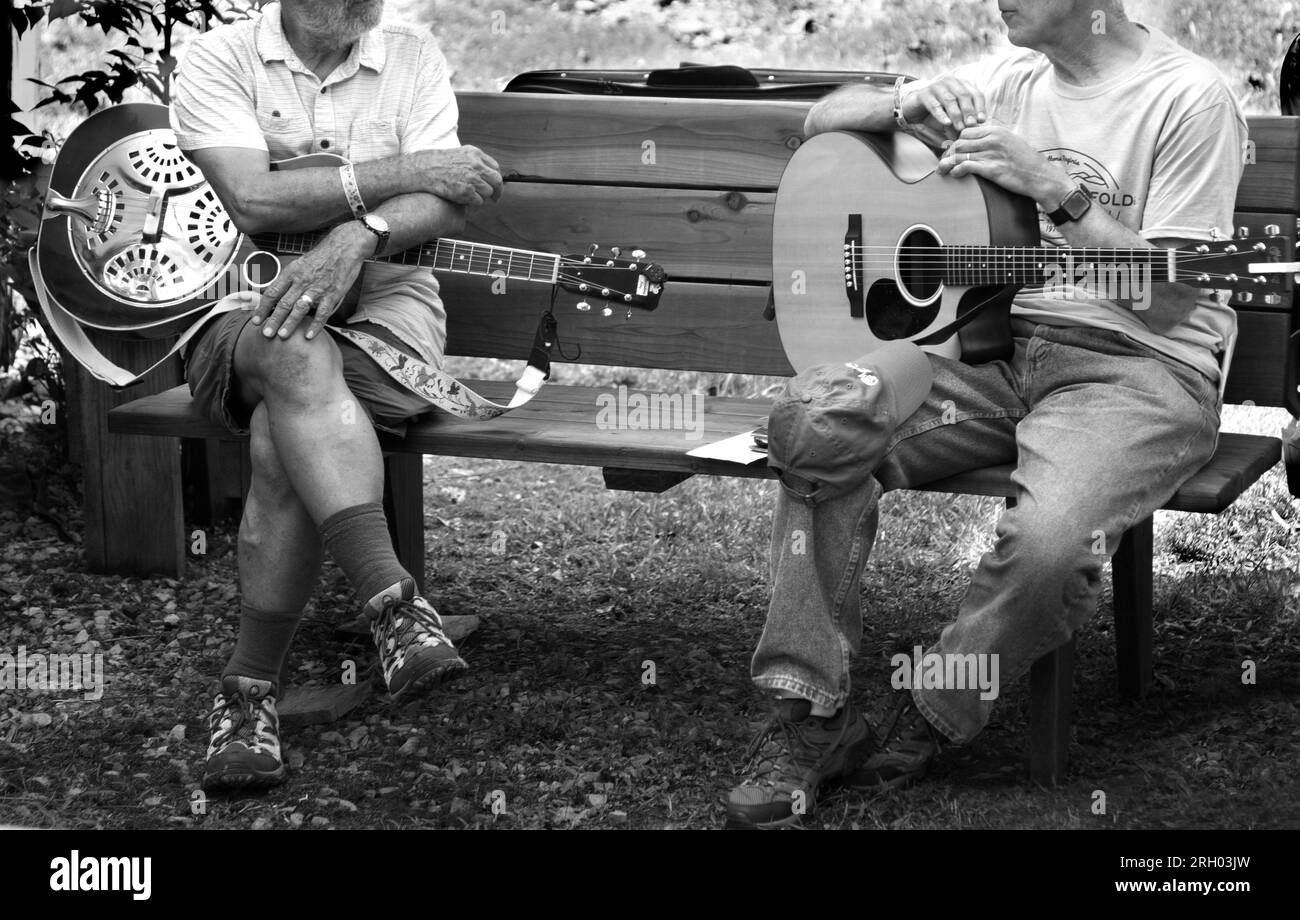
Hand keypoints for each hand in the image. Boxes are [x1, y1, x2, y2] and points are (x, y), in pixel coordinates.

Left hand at [251, 222, 372, 340]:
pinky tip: (309, 336)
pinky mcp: (333, 294)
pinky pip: (322, 313)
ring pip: (300, 309)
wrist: (344, 247)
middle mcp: (302, 281)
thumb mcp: (301, 263)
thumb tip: (277, 293)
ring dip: (290, 323)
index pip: (272, 292)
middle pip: (283, 303)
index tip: (256, 320)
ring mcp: (317, 288)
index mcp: (292, 272)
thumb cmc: (322, 256)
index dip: (262, 307)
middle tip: (266, 333)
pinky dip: (315, 325)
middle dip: (273, 320)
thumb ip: (290, 279)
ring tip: (282, 336)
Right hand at [408, 146, 503, 205]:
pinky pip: (479, 202)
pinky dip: (474, 203)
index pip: (495, 167)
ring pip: (488, 193)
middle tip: (495, 198)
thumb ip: (474, 161)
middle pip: (497, 181)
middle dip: (498, 191)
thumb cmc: (438, 163)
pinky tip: (464, 199)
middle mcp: (476, 165)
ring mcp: (472, 178)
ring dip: (482, 197)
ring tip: (471, 196)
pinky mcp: (466, 191)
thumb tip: (488, 174)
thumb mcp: (459, 154)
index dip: (496, 178)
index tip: (495, 185)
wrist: (423, 169)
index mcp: (475, 154)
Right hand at [901, 75, 987, 145]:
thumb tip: (976, 128)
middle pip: (964, 95)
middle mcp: (949, 81)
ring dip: (956, 115)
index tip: (982, 120)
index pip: (975, 93)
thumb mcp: (952, 113)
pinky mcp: (923, 94)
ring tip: (960, 128)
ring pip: (949, 100)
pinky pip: (934, 105)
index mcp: (960, 84)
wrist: (912, 107)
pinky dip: (941, 114)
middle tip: (971, 125)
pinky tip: (946, 123)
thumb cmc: (936, 111)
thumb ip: (963, 118)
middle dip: (969, 111)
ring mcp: (936, 86)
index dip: (980, 106)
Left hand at [936, 124, 1073, 203]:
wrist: (1040, 176)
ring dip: (948, 163)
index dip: (956, 142)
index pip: (966, 132)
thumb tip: (976, 142)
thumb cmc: (1025, 162)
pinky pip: (966, 166)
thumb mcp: (1010, 142)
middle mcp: (993, 140)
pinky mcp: (992, 169)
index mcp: (997, 131)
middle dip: (949, 153)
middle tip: (945, 163)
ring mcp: (992, 154)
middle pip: (960, 142)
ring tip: (943, 170)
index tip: (952, 152)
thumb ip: (993, 139)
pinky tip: (955, 174)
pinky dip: (956, 170)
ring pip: (960, 154)